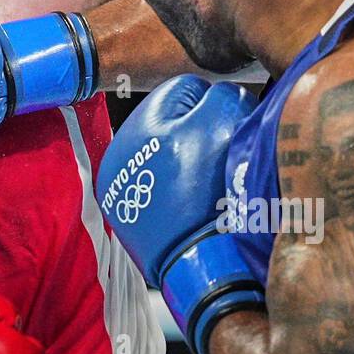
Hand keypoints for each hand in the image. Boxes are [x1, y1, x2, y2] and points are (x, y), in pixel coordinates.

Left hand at [95, 76, 261, 353]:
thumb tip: (223, 93)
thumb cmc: (210, 188)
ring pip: (170, 154)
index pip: (187, 88)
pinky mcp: (133, 215)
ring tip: (210, 183)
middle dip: (202, 130)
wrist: (200, 264)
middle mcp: (120, 150)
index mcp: (138, 122)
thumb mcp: (222, 125)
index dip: (218, 103)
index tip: (233, 126)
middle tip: (223, 154)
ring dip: (192, 159)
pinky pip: (164, 187)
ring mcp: (124, 185)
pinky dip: (181, 190)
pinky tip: (195, 204)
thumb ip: (223, 95)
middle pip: (175, 121)